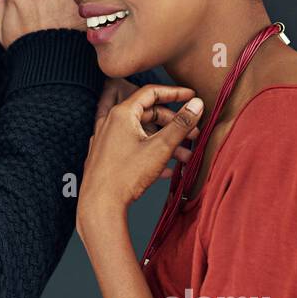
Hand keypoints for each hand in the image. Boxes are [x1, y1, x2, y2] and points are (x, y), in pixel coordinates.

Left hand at [78, 81, 203, 231]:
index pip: (150, 92)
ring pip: (141, 133)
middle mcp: (110, 122)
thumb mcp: (161, 147)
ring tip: (185, 158)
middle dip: (173, 124)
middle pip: (148, 114)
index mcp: (121, 114)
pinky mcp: (105, 156)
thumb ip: (181, 124)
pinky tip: (167, 169)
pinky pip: (132, 147)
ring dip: (165, 142)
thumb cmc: (126, 176)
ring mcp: (106, 139)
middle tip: (193, 135)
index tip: (191, 96)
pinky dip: (150, 152)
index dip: (174, 92)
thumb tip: (197, 105)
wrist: (100, 205)